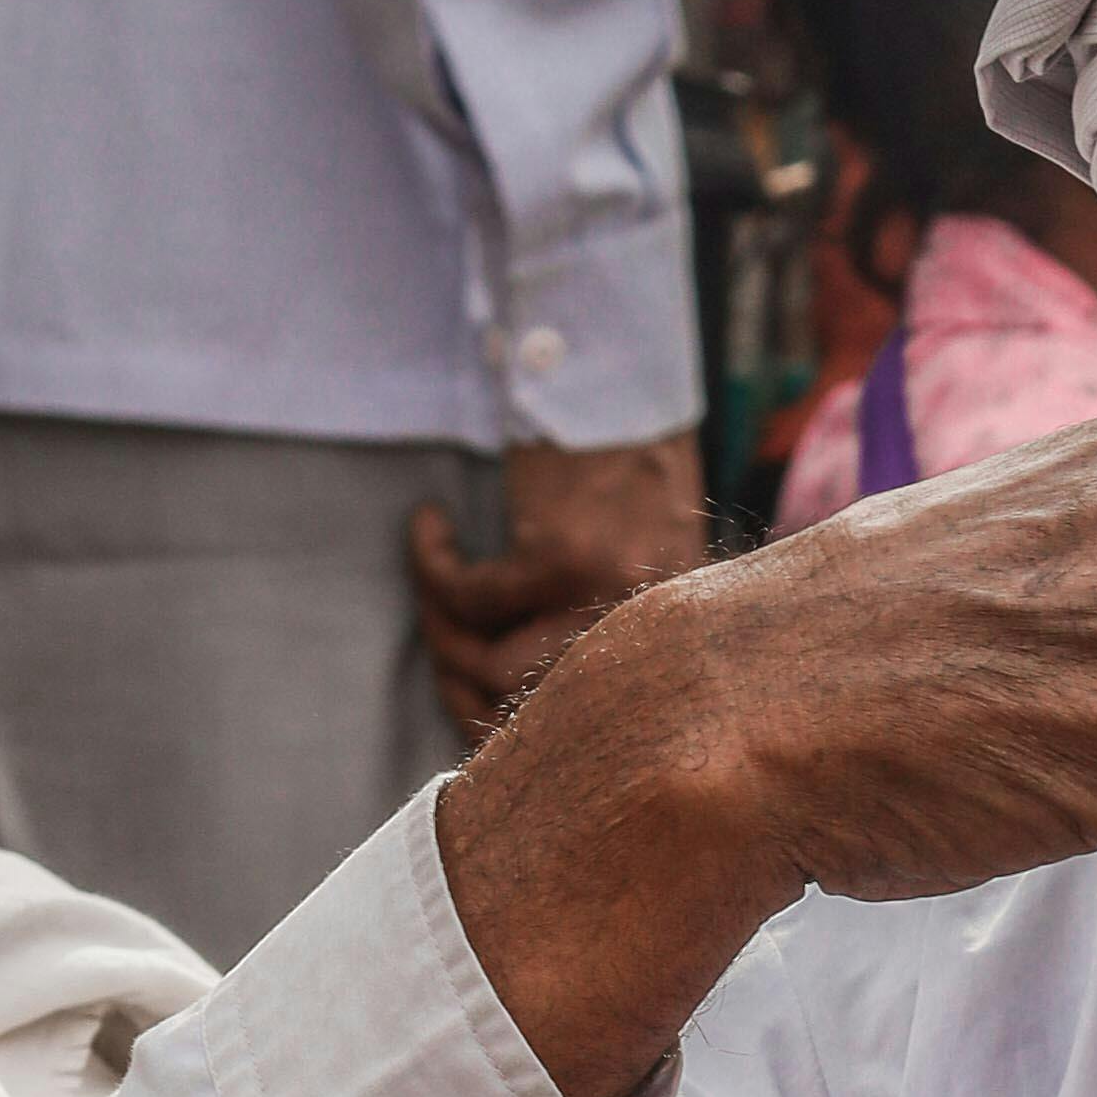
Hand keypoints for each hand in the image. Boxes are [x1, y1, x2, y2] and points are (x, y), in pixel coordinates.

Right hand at [411, 428, 710, 742]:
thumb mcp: (631, 548)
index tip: (468, 696)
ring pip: (487, 666)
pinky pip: (468, 598)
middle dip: (459, 690)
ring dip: (438, 629)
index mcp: (666, 638)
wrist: (617, 367)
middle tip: (437, 643)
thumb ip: (596, 618)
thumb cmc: (617, 453)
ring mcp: (605, 596)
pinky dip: (432, 567)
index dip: (514, 730)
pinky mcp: (562, 556)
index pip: (585, 728)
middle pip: (527, 714)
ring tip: (433, 582)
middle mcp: (644, 629)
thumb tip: (513, 692)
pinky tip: (431, 529)